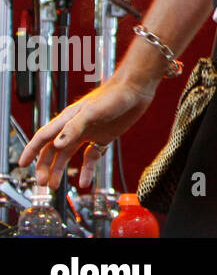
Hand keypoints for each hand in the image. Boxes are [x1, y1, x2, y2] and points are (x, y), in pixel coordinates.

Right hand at [18, 76, 156, 188]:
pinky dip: (86, 170)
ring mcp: (89, 132)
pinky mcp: (103, 137)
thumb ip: (74, 127)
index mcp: (68, 119)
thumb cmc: (114, 95)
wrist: (136, 89)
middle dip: (45, 166)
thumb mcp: (92, 111)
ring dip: (60, 170)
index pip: (44, 137)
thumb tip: (57, 145)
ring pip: (68, 155)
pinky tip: (84, 182)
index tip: (22, 164)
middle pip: (53, 150)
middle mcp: (75, 127)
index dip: (31, 150)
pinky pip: (91, 157)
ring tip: (55, 185)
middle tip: (42, 182)